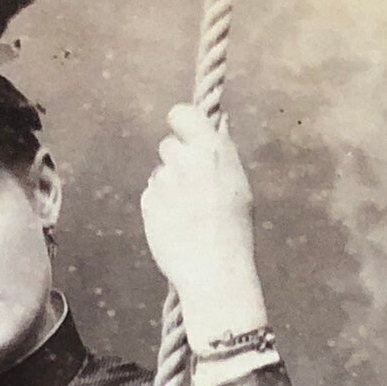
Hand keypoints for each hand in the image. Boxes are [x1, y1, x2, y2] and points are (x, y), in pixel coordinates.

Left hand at [139, 105, 264, 345]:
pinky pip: (150, 195)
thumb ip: (221, 154)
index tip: (183, 133)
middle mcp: (185, 160)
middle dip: (176, 160)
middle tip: (191, 186)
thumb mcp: (238, 186)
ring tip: (186, 213)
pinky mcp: (148, 202)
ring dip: (168, 185)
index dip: (180, 123)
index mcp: (212, 150)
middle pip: (168, 145)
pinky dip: (159, 206)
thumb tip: (218, 125)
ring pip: (159, 172)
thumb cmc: (234, 231)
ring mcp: (163, 181)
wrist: (214, 271)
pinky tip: (176, 225)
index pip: (182, 114)